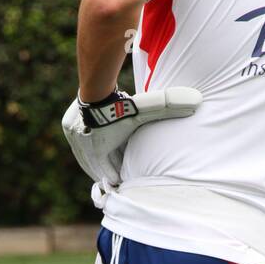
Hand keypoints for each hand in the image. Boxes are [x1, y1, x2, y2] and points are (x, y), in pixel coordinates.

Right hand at [62, 87, 201, 205]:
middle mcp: (82, 146)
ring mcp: (72, 136)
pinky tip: (99, 143)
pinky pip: (80, 141)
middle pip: (96, 164)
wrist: (96, 83)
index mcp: (98, 152)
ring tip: (109, 160)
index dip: (118, 176)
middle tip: (119, 173)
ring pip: (86, 153)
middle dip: (108, 167)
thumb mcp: (146, 111)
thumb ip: (169, 107)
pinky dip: (89, 144)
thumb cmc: (121, 104)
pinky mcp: (68, 125)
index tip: (126, 180)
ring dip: (98, 156)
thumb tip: (197, 102)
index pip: (108, 173)